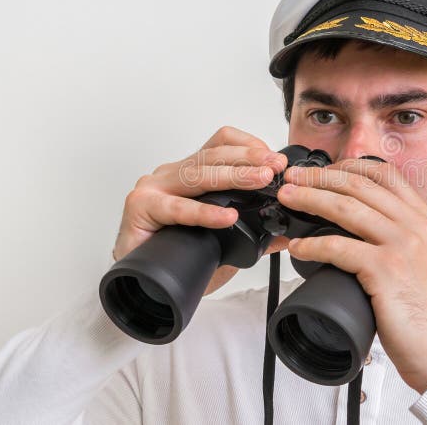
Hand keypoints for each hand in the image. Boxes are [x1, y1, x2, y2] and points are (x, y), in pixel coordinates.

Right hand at [113, 126, 289, 295]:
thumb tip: (285, 233)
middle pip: (213, 155)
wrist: (140, 284)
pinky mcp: (140, 209)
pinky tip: (226, 216)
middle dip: (249, 158)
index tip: (275, 159)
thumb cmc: (175, 255)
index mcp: (191, 174)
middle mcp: (171, 175)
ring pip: (198, 174)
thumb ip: (253, 234)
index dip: (249, 146)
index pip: (221, 143)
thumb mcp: (223, 242)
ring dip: (234, 175)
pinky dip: (204, 212)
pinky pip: (177, 208)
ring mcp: (154, 189)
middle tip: (275, 167)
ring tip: (261, 180)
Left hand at [277, 159, 426, 393]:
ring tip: (287, 200)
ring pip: (346, 208)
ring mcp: (402, 246)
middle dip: (319, 177)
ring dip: (309, 199)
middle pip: (359, 185)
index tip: (323, 171)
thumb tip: (359, 230)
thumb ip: (401, 239)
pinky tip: (298, 247)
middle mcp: (416, 226)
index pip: (385, 174)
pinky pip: (338, 247)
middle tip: (293, 179)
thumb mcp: (424, 261)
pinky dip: (312, 245)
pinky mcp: (386, 270)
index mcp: (426, 219)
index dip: (349, 166)